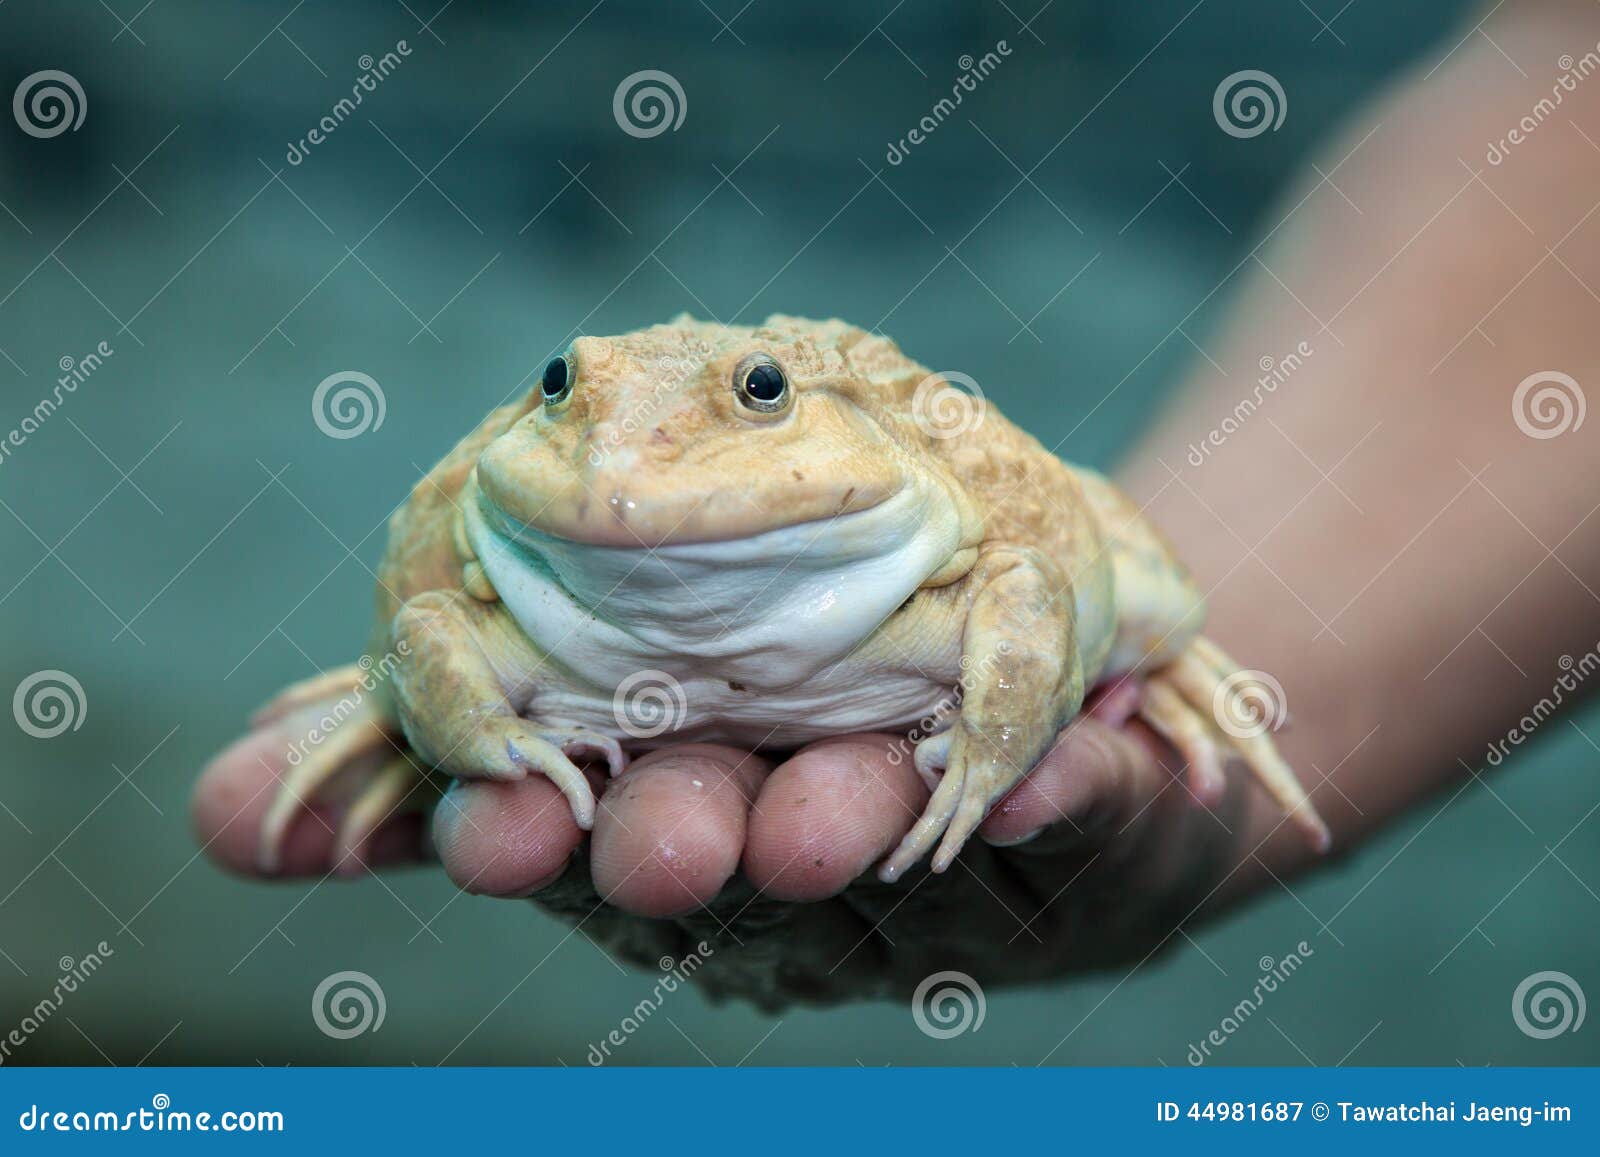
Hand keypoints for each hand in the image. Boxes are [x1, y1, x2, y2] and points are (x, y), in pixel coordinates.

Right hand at [192, 683, 1247, 1008]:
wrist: (1014, 653)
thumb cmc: (779, 653)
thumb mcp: (592, 661)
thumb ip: (430, 720)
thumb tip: (211, 806)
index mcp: (658, 776)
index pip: (570, 812)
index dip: (515, 821)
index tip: (485, 825)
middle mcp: (779, 814)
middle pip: (720, 840)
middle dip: (680, 841)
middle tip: (654, 844)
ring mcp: (941, 824)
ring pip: (891, 828)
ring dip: (854, 818)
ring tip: (833, 821)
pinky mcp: (1083, 804)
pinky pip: (1088, 800)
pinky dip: (1076, 789)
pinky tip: (1055, 777)